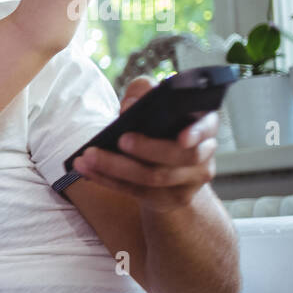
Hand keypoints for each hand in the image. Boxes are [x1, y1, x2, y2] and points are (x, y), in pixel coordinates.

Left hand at [71, 76, 218, 211]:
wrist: (168, 173)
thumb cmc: (158, 129)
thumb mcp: (154, 107)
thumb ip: (144, 93)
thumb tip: (130, 105)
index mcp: (204, 125)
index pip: (208, 126)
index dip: (197, 132)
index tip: (182, 137)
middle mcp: (203, 154)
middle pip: (180, 155)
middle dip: (148, 148)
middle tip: (121, 139)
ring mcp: (188, 181)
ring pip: (154, 177)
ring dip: (116, 166)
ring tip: (89, 155)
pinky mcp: (168, 199)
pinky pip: (135, 191)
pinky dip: (106, 179)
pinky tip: (84, 169)